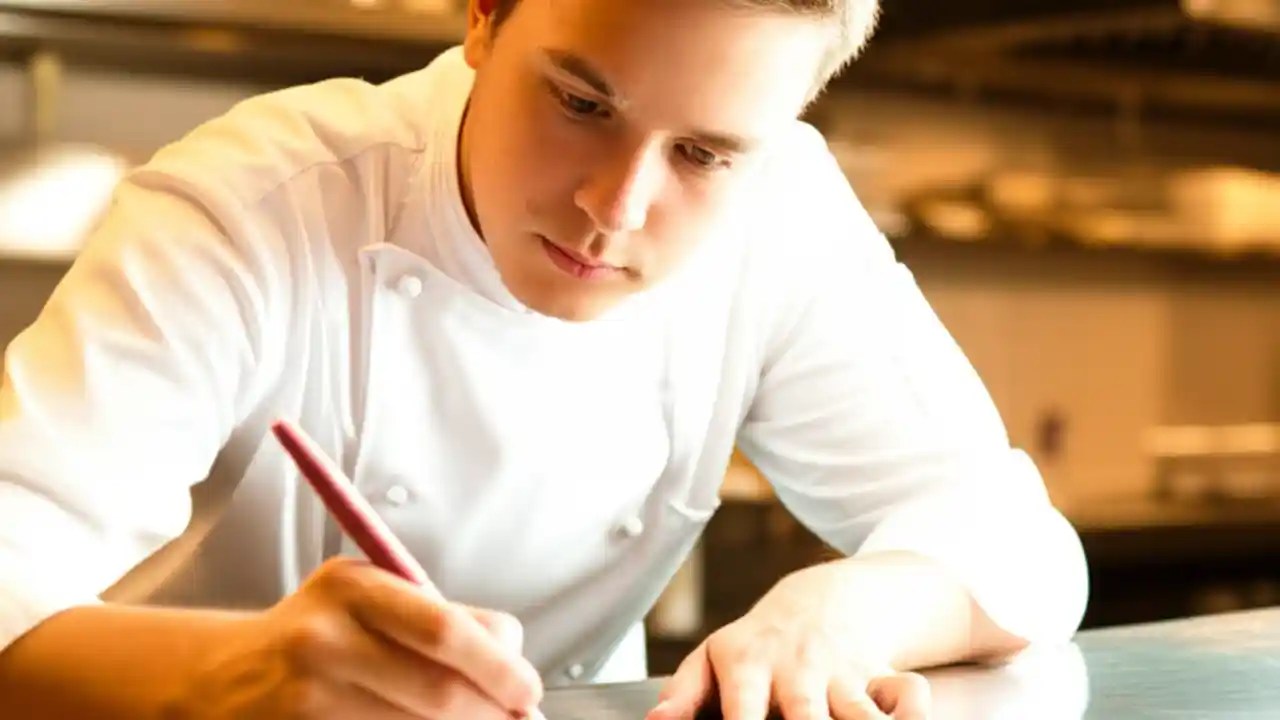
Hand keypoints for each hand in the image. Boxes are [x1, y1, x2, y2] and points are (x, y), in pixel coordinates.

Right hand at [166, 557, 543, 718]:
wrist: (225, 678)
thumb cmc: (320, 634)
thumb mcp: (370, 598)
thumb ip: (437, 615)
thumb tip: (513, 654)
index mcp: (353, 589)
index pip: (446, 631)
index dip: (501, 667)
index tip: (527, 688)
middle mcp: (325, 640)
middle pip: (440, 692)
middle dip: (492, 711)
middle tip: (517, 718)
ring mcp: (309, 698)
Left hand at [646, 566, 930, 719]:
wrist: (829, 597)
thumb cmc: (761, 643)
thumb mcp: (715, 656)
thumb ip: (684, 691)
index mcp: (749, 667)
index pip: (741, 715)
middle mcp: (798, 672)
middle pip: (806, 719)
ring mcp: (843, 675)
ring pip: (862, 715)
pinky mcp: (884, 678)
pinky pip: (911, 697)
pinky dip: (913, 713)